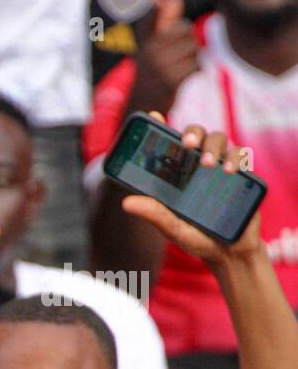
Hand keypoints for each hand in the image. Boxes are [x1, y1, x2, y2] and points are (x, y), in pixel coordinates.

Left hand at [120, 115, 263, 266]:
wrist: (229, 252)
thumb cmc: (195, 237)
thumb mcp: (172, 228)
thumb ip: (154, 214)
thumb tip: (126, 202)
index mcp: (176, 174)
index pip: (168, 145)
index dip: (160, 127)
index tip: (152, 116)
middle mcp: (197, 165)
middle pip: (196, 135)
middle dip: (192, 132)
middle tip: (187, 142)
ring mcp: (220, 167)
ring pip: (219, 139)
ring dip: (213, 146)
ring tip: (207, 164)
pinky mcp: (242, 173)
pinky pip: (241, 155)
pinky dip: (235, 158)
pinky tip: (229, 171)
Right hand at [129, 0, 198, 116]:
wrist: (144, 102)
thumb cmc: (151, 67)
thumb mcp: (151, 43)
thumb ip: (162, 19)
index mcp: (146, 41)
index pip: (160, 20)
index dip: (166, 18)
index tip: (160, 5)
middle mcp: (150, 53)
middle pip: (186, 31)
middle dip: (188, 39)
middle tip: (177, 52)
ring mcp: (160, 68)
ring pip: (193, 49)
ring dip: (192, 57)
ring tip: (179, 65)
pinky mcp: (171, 82)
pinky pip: (196, 66)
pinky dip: (194, 70)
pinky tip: (182, 76)